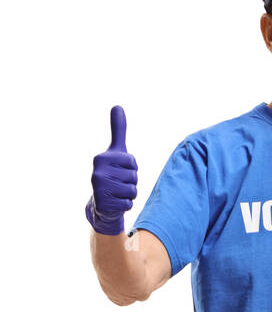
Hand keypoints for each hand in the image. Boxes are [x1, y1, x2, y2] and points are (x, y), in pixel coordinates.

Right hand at [85, 106, 137, 235]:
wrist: (102, 203)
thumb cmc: (112, 174)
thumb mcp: (115, 152)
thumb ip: (118, 130)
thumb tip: (117, 106)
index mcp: (101, 158)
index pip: (132, 161)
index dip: (131, 168)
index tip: (119, 170)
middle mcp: (97, 172)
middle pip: (133, 176)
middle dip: (131, 182)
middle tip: (118, 184)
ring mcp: (99, 189)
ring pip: (132, 191)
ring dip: (129, 194)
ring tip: (118, 193)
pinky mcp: (104, 205)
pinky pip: (128, 204)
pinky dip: (126, 205)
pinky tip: (116, 203)